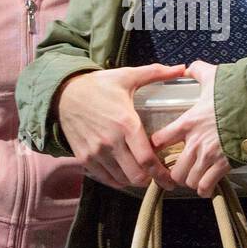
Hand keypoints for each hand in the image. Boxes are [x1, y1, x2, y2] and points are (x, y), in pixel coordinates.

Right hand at [56, 63, 186, 191]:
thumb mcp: (127, 76)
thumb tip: (182, 68)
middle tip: (156, 174)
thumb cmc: (98, 85)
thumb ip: (156, 73)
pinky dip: (117, 179)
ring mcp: (96, 152)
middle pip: (136, 176)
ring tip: (140, 172)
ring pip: (122, 180)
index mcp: (126, 123)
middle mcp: (111, 142)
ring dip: (133, 179)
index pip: (147, 159)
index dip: (161, 173)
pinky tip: (124, 172)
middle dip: (150, 178)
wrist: (64, 94)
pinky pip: (106, 179)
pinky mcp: (84, 158)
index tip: (170, 179)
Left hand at [149, 59, 230, 197]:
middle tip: (180, 169)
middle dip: (176, 172)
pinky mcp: (224, 166)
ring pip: (188, 180)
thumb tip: (189, 67)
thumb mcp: (214, 77)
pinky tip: (206, 186)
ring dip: (190, 180)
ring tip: (194, 176)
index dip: (157, 147)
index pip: (159, 140)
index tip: (159, 149)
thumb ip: (198, 71)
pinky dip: (204, 188)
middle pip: (173, 169)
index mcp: (188, 122)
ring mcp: (209, 156)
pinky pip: (206, 186)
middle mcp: (195, 142)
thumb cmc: (237, 93)